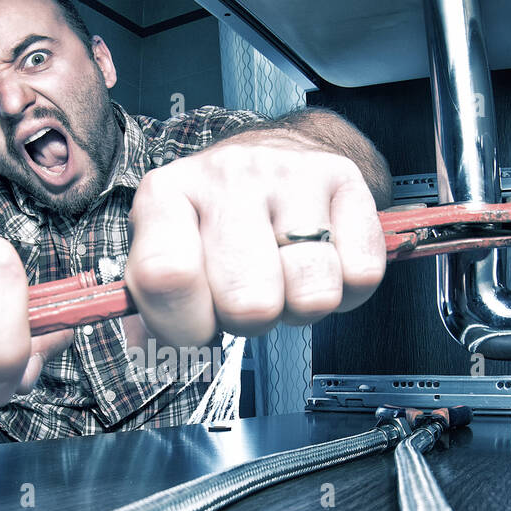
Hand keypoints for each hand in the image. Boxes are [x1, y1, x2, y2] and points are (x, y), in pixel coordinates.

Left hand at [122, 135, 385, 345]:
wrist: (274, 156)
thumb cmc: (214, 222)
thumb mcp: (166, 254)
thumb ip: (150, 312)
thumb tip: (151, 354)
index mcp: (166, 196)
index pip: (166, 277)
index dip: (185, 325)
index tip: (196, 324)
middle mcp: (226, 176)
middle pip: (248, 302)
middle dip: (249, 321)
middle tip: (245, 298)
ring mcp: (290, 174)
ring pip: (311, 293)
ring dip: (299, 307)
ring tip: (283, 279)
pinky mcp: (345, 180)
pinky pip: (360, 276)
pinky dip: (345, 291)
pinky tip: (321, 264)